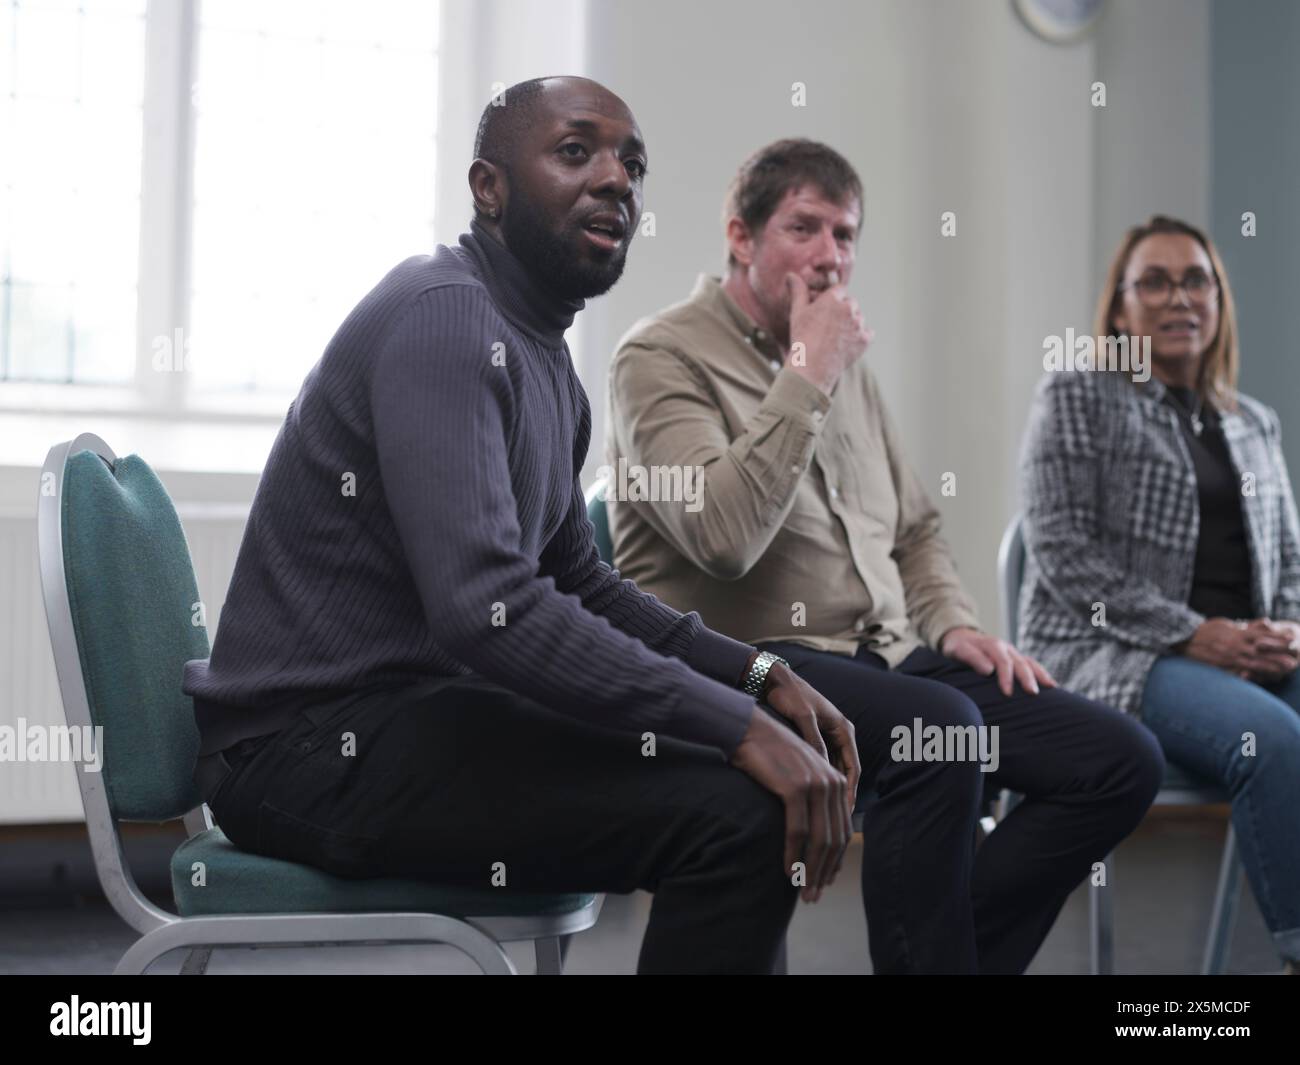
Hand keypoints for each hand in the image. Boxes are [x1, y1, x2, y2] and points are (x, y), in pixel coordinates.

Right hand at [728, 706, 851, 904]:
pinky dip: (794, 856)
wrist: (746, 729)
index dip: (835, 861)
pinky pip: (797, 832)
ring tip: (803, 892)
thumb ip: (811, 797)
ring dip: (811, 871)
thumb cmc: (767, 754)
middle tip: (813, 896)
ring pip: (819, 840)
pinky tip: (788, 872)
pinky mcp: (795, 788)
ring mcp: (814, 785)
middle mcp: (831, 783)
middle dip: (824, 873)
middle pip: (834, 840)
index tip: (825, 882)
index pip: (843, 831)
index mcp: (836, 781)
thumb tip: (812, 833)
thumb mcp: (797, 774)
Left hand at [762, 661, 861, 822]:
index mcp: (843, 728)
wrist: (774, 678)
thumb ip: (813, 742)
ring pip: (831, 771)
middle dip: (841, 797)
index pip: (853, 768)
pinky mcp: (812, 739)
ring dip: (829, 791)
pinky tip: (809, 797)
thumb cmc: (790, 695)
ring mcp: (826, 737)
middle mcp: (838, 734)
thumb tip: (822, 772)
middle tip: (835, 822)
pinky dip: (816, 781)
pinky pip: (819, 765)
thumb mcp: (803, 718)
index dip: (849, 792)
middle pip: (844, 773)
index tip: (844, 812)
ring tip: (822, 814)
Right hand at [784, 272, 872, 394]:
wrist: (811, 368)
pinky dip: (859, 338)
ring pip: (858, 318)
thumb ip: (798, 291)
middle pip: (850, 303)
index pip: (839, 290)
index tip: (825, 312)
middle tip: (827, 327)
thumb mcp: (797, 313)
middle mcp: (849, 308)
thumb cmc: (801, 339)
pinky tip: (844, 344)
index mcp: (833, 299)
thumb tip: (791, 275)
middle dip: (842, 311)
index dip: (831, 300)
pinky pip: (866, 333)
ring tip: (834, 338)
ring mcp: (859, 325)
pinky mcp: (865, 340)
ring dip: (850, 324)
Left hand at [939, 626, 1057, 696]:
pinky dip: (1041, 673)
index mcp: (992, 645)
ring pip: (1029, 662)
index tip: (1008, 693)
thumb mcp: (959, 649)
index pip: (1003, 662)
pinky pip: (1031, 664)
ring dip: (1039, 675)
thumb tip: (988, 670)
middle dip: (1027, 678)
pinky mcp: (1016, 658)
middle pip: (1020, 663)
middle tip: (1033, 694)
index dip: (1006, 677)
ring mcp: (1012, 652)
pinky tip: (1052, 685)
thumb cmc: (958, 647)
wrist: (960, 637)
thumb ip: (972, 658)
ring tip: (1050, 688)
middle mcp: (1005, 648)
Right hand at [1184, 617, 1298, 680]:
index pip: (1263, 636)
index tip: (1292, 640)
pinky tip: (1259, 681)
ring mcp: (1229, 658)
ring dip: (1269, 668)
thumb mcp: (1226, 623)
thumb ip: (1245, 626)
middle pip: (1261, 652)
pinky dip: (1249, 678)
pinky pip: (1238, 674)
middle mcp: (1235, 646)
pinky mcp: (1221, 667)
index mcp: (1237, 634)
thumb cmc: (1206, 630)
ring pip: (1253, 664)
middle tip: (1293, 662)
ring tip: (1283, 671)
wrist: (1184, 638)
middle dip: (1278, 657)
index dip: (1278, 639)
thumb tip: (1265, 623)